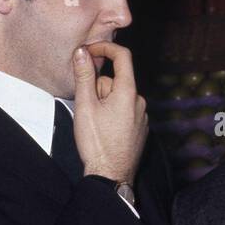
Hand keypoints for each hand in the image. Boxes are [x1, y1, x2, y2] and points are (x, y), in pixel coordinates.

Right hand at [71, 42, 147, 184]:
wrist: (110, 176)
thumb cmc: (96, 142)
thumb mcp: (85, 106)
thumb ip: (84, 76)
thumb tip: (82, 52)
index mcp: (128, 92)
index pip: (123, 56)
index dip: (106, 47)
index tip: (90, 50)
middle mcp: (140, 101)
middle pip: (116, 81)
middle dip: (99, 88)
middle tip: (87, 108)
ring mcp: (142, 116)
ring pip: (119, 97)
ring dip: (105, 103)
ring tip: (95, 124)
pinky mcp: (141, 128)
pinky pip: (125, 111)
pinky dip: (113, 114)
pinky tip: (104, 131)